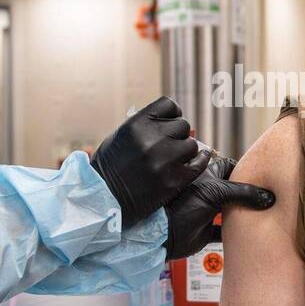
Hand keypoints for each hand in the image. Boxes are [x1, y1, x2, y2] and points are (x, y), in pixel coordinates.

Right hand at [91, 97, 208, 226]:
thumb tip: (169, 121)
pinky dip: (200, 162)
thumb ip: (144, 127)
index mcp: (136, 124)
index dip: (173, 114)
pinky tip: (199, 160)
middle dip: (178, 135)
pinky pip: (199, 164)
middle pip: (183, 125)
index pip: (169, 105)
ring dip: (186, 151)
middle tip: (171, 146)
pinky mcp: (174, 180)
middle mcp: (151, 139)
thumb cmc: (109, 168)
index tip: (170, 123)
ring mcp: (164, 160)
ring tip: (176, 158)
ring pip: (191, 145)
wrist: (104, 201)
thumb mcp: (120, 138)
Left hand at [164, 155, 274, 259]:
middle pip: (234, 189)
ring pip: (231, 210)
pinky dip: (235, 235)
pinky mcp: (207, 230)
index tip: (262, 177)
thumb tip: (267, 197)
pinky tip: (246, 235)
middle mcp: (209, 191)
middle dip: (248, 193)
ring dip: (243, 214)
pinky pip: (225, 232)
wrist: (165, 233)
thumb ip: (243, 193)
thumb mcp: (216, 192)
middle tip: (266, 197)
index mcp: (209, 176)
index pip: (231, 166)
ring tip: (261, 215)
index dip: (245, 170)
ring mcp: (209, 210)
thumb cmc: (184, 205)